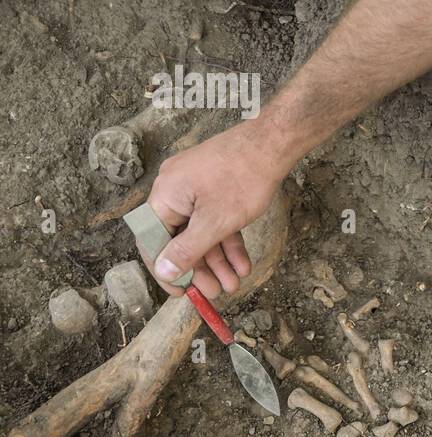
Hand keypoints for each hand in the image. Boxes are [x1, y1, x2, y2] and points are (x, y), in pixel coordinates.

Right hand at [139, 122, 284, 298]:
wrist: (272, 143)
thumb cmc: (241, 179)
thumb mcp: (214, 223)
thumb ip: (187, 249)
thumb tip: (164, 271)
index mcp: (164, 197)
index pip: (152, 241)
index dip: (166, 270)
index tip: (180, 293)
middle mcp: (174, 191)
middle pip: (180, 239)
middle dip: (200, 269)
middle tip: (216, 293)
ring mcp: (196, 188)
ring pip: (202, 232)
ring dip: (218, 260)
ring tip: (234, 284)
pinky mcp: (215, 187)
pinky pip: (216, 220)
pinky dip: (228, 242)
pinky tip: (243, 264)